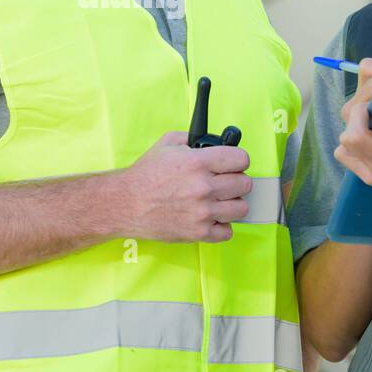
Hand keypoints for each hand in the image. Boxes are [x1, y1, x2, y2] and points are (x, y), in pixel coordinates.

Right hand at [113, 132, 252, 242]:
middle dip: (236, 181)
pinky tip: (211, 217)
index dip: (237, 160)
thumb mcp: (167, 143)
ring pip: (241, 208)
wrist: (126, 203)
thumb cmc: (145, 175)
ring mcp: (202, 212)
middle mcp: (203, 187)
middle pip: (245, 184)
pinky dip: (222, 225)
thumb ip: (193, 139)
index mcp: (197, 163)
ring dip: (232, 203)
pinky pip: (228, 231)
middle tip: (224, 182)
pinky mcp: (198, 232)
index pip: (241, 159)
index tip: (232, 164)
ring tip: (218, 200)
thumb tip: (214, 140)